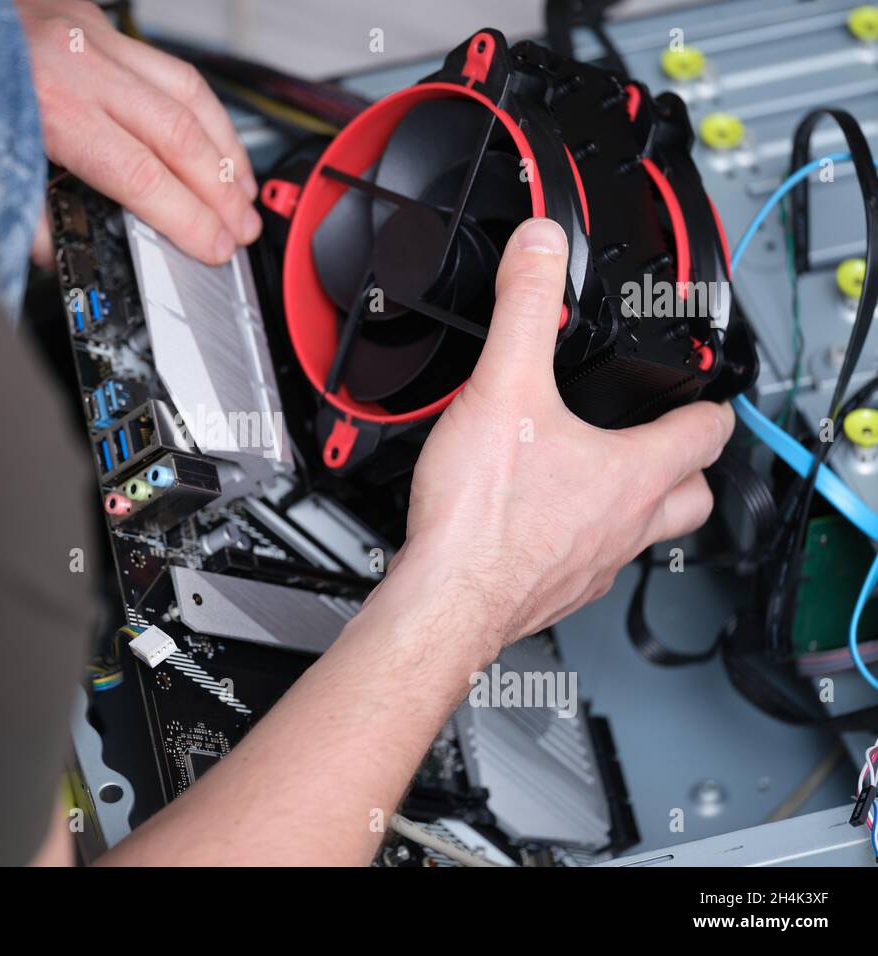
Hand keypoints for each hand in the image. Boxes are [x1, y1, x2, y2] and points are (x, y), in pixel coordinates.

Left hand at [17, 0, 260, 265]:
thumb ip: (19, 209)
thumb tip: (51, 254)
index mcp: (51, 106)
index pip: (142, 176)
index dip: (186, 219)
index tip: (211, 247)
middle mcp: (81, 65)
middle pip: (179, 136)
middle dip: (220, 190)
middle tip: (241, 227)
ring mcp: (94, 36)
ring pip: (188, 94)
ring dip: (224, 148)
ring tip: (243, 190)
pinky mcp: (96, 20)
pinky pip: (169, 66)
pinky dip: (203, 107)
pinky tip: (214, 135)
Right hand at [380, 218, 732, 654]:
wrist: (446, 597)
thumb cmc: (482, 515)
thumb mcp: (502, 386)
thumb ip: (525, 307)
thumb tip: (541, 246)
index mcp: (632, 472)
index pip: (704, 432)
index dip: (711, 404)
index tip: (705, 392)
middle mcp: (625, 524)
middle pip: (694, 497)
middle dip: (689, 468)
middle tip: (668, 443)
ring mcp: (593, 564)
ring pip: (645, 536)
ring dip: (638, 508)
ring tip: (607, 482)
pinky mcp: (553, 590)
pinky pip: (588, 565)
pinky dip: (579, 540)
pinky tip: (541, 523)